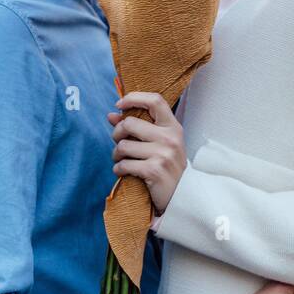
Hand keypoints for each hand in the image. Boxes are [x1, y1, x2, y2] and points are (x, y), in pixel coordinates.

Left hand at [108, 91, 186, 212]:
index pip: (155, 100)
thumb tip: (111, 115)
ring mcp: (163, 154)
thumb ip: (137, 127)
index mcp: (173, 127)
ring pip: (123, 145)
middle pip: (130, 123)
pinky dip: (119, 169)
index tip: (119, 104)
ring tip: (122, 159)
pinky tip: (123, 171)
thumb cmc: (168, 166)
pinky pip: (124, 164)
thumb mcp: (159, 143)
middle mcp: (170, 138)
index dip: (134, 98)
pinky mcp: (154, 170)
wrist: (182, 195)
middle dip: (117, 133)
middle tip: (119, 142)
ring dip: (116, 154)